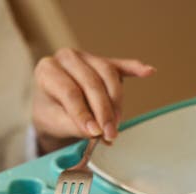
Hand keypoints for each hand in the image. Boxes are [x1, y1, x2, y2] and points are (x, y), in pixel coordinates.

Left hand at [32, 48, 154, 153]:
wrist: (51, 108)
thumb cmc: (50, 114)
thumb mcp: (53, 123)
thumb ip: (73, 125)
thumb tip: (95, 130)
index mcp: (47, 70)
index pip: (70, 92)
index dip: (83, 113)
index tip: (94, 133)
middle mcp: (66, 58)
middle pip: (92, 82)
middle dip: (104, 111)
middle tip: (110, 134)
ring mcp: (86, 57)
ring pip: (108, 75)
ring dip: (116, 102)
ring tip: (117, 125)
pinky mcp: (102, 62)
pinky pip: (119, 65)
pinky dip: (134, 68)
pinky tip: (148, 71)